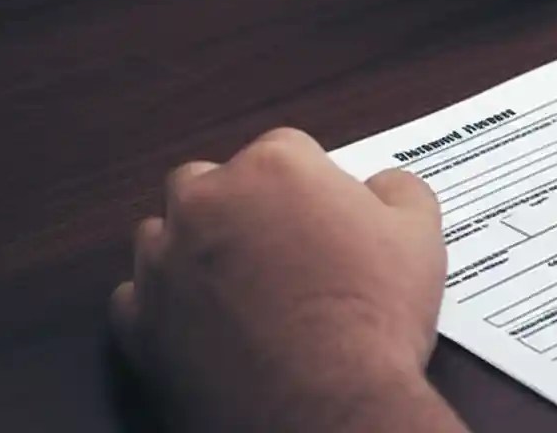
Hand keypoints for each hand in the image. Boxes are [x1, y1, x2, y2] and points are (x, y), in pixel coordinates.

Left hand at [110, 127, 463, 431]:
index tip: (324, 219)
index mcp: (275, 168)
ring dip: (194, 251)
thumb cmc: (372, 319)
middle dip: (239, 207)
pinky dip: (165, 306)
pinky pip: (137, 297)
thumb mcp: (419, 236)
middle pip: (213, 181)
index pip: (286, 150)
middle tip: (282, 251)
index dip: (309, 186)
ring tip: (241, 290)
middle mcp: (209, 201)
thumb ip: (399, 190)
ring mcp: (165, 260)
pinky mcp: (138, 321)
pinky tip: (206, 325)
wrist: (328, 407)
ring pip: (164, 234)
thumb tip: (385, 185)